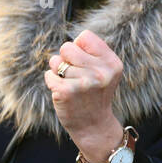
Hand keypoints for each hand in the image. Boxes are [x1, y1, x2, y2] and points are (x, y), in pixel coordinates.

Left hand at [46, 29, 124, 162]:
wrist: (93, 126)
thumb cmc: (94, 94)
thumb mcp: (105, 71)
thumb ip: (93, 53)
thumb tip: (73, 43)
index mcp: (112, 63)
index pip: (85, 36)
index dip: (80, 48)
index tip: (85, 63)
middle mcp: (101, 73)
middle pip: (67, 46)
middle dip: (66, 59)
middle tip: (75, 75)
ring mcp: (84, 83)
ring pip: (56, 61)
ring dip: (58, 72)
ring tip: (71, 85)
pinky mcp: (66, 92)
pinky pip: (49, 75)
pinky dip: (52, 82)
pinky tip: (63, 92)